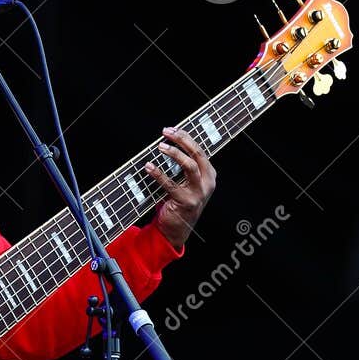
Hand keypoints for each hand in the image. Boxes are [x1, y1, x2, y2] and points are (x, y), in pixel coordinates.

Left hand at [146, 125, 215, 247]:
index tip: (172, 129)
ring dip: (174, 154)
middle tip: (166, 132)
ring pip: (190, 166)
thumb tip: (168, 143)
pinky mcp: (187, 202)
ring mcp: (199, 193)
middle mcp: (207, 182)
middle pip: (197, 154)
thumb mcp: (186, 183)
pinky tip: (149, 167)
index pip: (199, 150)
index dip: (185, 137)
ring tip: (160, 147)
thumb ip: (183, 167)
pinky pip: (171, 185)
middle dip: (182, 140)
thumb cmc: (178, 203)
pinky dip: (159, 174)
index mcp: (209, 175)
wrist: (176, 230)